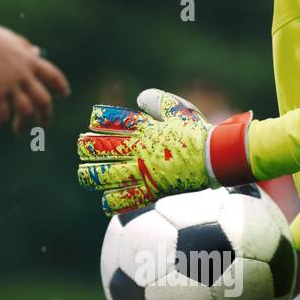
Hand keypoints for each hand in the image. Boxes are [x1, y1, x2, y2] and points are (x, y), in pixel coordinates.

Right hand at [0, 25, 69, 133]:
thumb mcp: (12, 40)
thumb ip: (26, 47)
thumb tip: (36, 51)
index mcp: (31, 61)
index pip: (53, 76)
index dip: (61, 86)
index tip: (64, 95)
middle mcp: (25, 75)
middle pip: (44, 100)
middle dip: (46, 115)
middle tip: (44, 124)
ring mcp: (11, 85)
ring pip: (26, 111)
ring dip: (24, 125)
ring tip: (20, 132)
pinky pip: (2, 114)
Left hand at [76, 88, 253, 214]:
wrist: (217, 158)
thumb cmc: (198, 132)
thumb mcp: (178, 110)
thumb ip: (157, 102)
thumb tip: (139, 99)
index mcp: (145, 128)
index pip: (112, 121)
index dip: (99, 120)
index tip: (94, 121)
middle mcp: (140, 149)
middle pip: (102, 148)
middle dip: (87, 147)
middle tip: (82, 146)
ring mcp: (144, 171)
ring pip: (107, 175)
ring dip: (92, 175)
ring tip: (84, 174)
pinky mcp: (152, 190)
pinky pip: (126, 199)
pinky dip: (113, 201)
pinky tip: (104, 201)